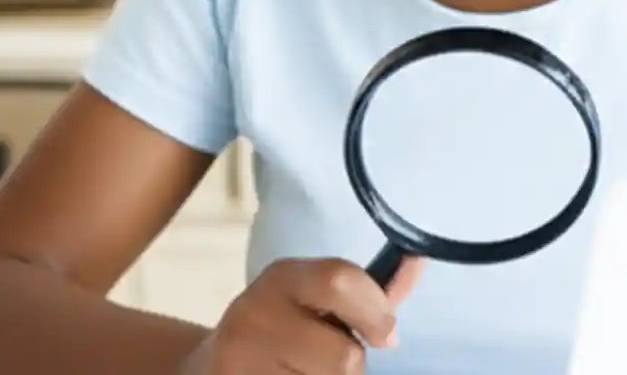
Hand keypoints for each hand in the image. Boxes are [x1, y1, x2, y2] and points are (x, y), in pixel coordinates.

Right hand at [181, 256, 424, 374]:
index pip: (340, 280)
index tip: (385, 334)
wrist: (210, 364)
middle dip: (351, 366)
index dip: (375, 311)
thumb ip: (369, 291)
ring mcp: (241, 360)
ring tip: (300, 371)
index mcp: (282, 279)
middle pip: (344, 357)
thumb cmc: (281, 329)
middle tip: (329, 360)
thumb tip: (416, 263)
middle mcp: (255, 315)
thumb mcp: (315, 298)